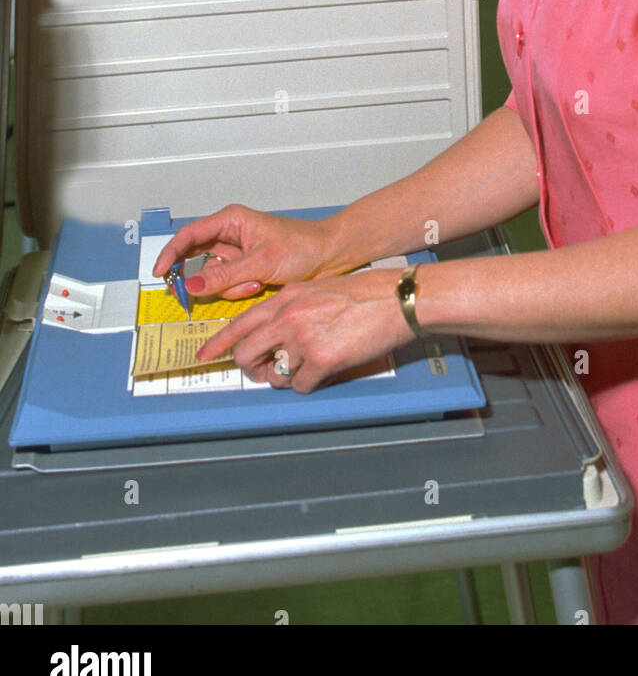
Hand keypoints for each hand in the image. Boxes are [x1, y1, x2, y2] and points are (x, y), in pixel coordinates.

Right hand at [151, 203, 342, 299]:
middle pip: (196, 256)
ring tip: (256, 282)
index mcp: (231, 220)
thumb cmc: (303, 247)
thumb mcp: (260, 263)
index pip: (190, 235)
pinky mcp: (245, 269)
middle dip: (198, 276)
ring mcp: (237, 253)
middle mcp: (230, 234)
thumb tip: (191, 285)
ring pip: (213, 276)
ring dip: (229, 286)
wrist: (330, 257)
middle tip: (188, 293)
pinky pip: (228, 285)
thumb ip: (224, 276)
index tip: (159, 272)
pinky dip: (240, 290)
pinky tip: (261, 285)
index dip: (170, 253)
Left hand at [195, 267, 416, 392]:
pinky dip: (308, 383)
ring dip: (284, 378)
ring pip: (273, 374)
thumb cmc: (362, 294)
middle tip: (261, 370)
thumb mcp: (316, 290)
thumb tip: (274, 334)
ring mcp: (303, 339)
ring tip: (303, 368)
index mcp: (285, 298)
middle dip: (251, 368)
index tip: (204, 355)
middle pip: (246, 354)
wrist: (393, 300)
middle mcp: (288, 317)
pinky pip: (300, 385)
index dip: (218, 344)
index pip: (239, 323)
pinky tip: (322, 371)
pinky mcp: (322, 360)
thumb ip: (290, 308)